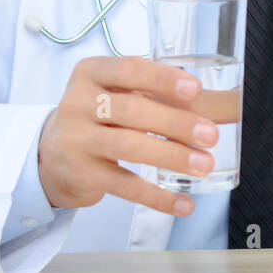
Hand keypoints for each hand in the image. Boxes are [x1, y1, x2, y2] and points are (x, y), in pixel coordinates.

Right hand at [38, 55, 231, 216]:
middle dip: (175, 123)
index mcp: (92, 73)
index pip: (128, 69)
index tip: (195, 90)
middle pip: (132, 110)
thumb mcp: (118, 93)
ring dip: (171, 156)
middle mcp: (79, 102)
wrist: (51, 155)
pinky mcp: (82, 173)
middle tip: (210, 134)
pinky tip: (182, 203)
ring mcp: (77, 139)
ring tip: (203, 164)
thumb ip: (159, 94)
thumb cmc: (98, 116)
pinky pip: (124, 186)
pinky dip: (156, 196)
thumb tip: (222, 106)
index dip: (163, 79)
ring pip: (129, 146)